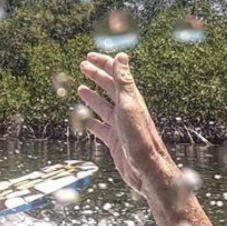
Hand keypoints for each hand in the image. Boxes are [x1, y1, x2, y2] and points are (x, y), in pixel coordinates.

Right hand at [77, 52, 177, 198]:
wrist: (146, 169)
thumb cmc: (140, 137)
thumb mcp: (129, 105)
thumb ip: (124, 81)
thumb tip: (121, 56)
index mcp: (130, 99)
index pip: (116, 74)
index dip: (103, 63)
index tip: (89, 56)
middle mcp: (125, 110)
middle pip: (108, 88)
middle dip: (96, 76)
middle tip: (82, 66)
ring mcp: (119, 125)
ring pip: (103, 106)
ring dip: (92, 96)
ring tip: (80, 88)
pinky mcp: (114, 140)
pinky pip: (99, 127)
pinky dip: (90, 121)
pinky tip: (84, 120)